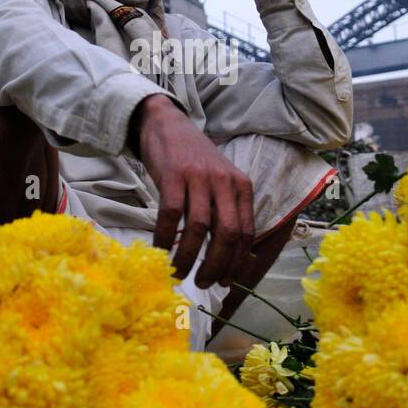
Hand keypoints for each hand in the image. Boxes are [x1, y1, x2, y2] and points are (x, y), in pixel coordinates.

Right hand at [131, 94, 254, 288]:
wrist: (167, 124)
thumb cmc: (193, 160)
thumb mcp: (220, 181)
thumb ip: (226, 209)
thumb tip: (226, 256)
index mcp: (241, 186)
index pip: (246, 232)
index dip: (237, 261)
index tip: (225, 281)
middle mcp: (225, 181)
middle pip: (227, 233)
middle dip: (216, 265)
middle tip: (204, 283)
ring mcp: (199, 177)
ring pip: (200, 227)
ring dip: (189, 256)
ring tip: (180, 272)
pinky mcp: (174, 174)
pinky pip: (171, 214)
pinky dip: (166, 237)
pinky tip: (161, 249)